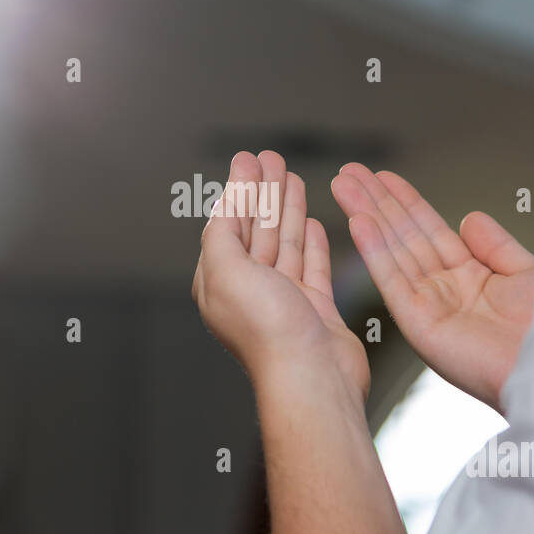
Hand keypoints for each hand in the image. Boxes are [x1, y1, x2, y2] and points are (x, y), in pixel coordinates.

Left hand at [192, 151, 369, 405]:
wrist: (312, 376)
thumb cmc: (267, 329)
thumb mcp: (226, 271)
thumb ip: (220, 235)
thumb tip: (222, 207)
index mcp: (219, 283)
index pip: (226, 225)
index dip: (238, 189)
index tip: (247, 159)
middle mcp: (249, 291)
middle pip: (255, 228)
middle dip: (262, 191)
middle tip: (270, 157)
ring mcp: (283, 300)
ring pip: (284, 242)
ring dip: (286, 208)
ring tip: (292, 176)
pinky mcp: (315, 309)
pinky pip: (311, 266)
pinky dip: (311, 242)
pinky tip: (313, 221)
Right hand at [331, 164, 533, 410]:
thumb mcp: (526, 272)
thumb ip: (495, 245)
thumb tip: (469, 218)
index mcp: (472, 279)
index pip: (430, 231)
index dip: (406, 202)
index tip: (382, 177)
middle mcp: (446, 292)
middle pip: (404, 237)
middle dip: (376, 202)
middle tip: (348, 172)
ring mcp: (431, 308)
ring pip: (392, 252)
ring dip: (366, 216)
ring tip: (343, 185)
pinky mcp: (420, 325)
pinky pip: (393, 281)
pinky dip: (374, 252)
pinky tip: (358, 222)